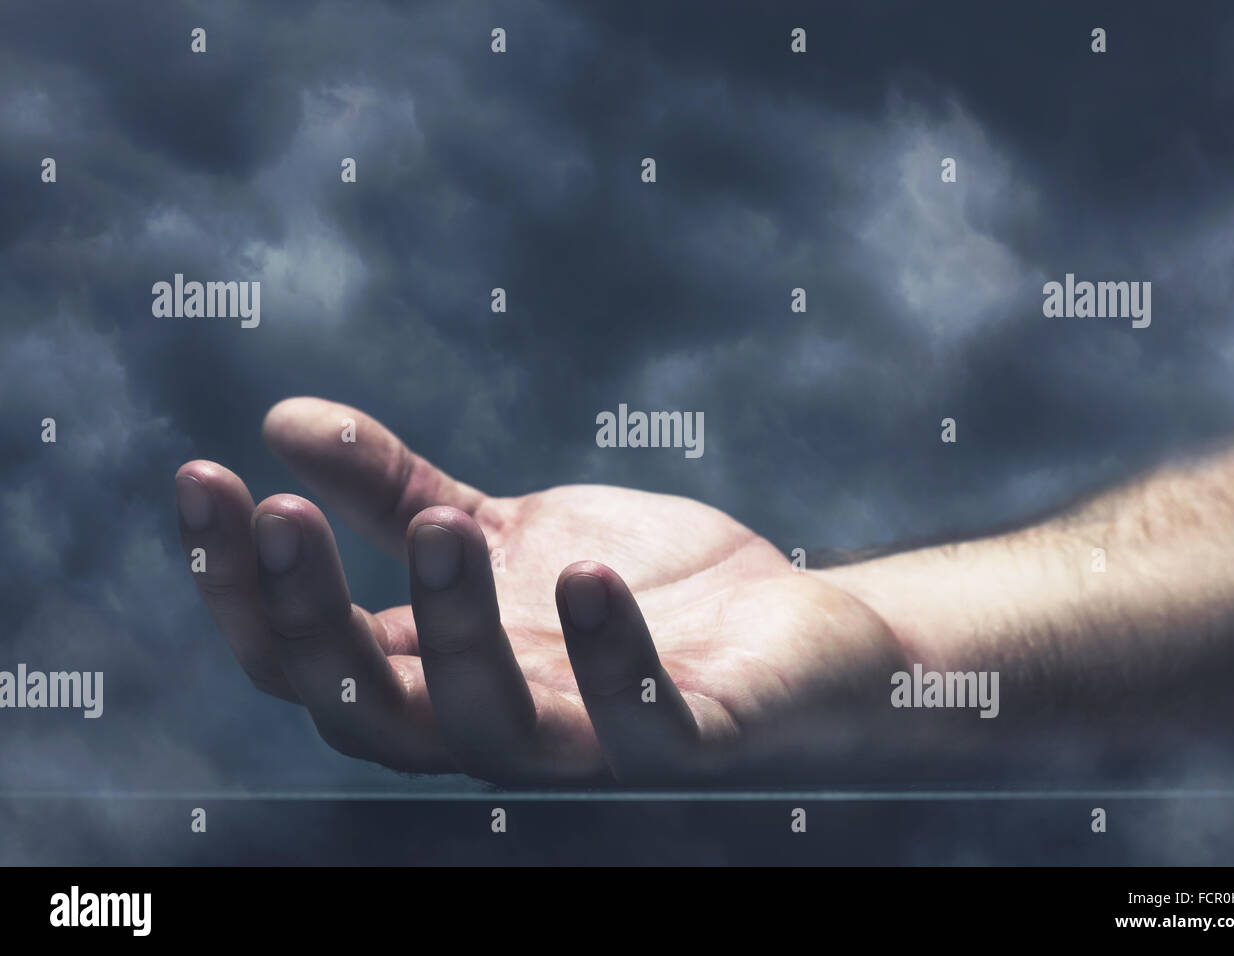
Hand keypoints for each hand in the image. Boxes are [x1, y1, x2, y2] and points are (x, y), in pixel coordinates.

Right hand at [176, 397, 901, 783]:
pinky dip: (611, 663)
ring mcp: (593, 743)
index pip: (308, 653)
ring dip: (458, 636)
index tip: (202, 479)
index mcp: (440, 674)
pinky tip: (583, 576)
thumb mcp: (506, 528)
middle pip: (369, 710)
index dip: (242, 582)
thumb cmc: (639, 593)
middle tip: (278, 513)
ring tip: (442, 530)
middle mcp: (497, 723)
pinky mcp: (695, 738)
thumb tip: (282, 421)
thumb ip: (398, 491)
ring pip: (493, 729)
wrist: (786, 633)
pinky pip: (644, 723)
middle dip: (311, 619)